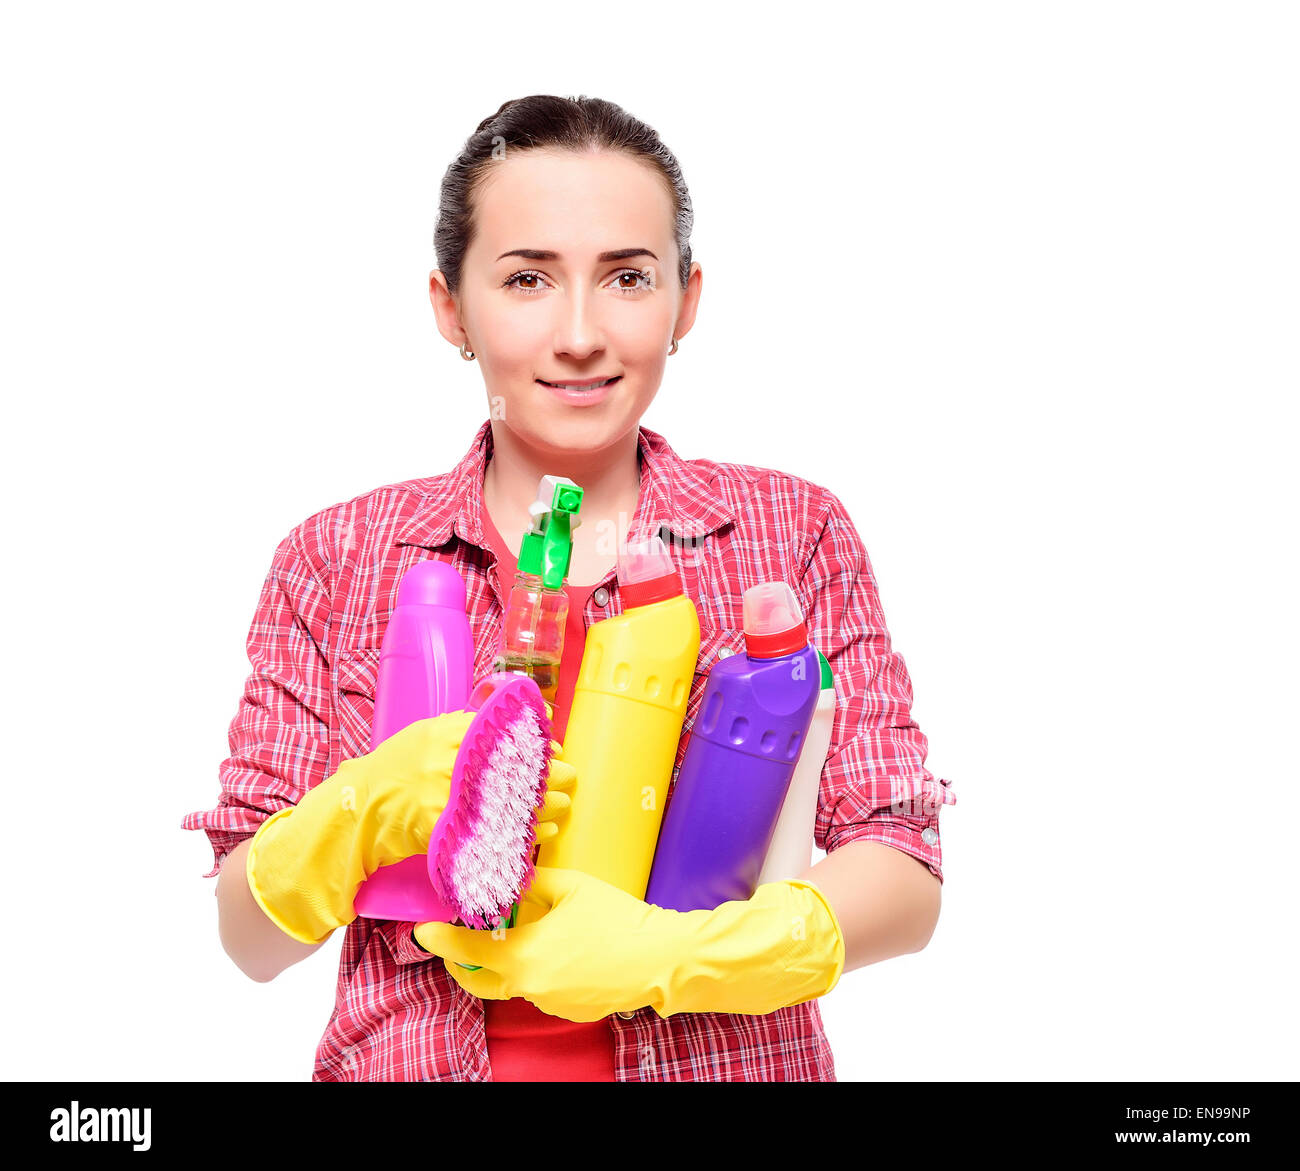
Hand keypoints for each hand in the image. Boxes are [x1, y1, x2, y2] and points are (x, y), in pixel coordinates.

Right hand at [245, 713, 573, 944]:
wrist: (355, 813)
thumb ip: (463, 730)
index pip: (501, 731)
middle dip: (547, 775)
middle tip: (569, 778)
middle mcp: (445, 760)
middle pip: (512, 766)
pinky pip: (492, 833)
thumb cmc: (393, 772)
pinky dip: (521, 835)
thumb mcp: (425, 736)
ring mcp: (442, 795)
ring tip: (562, 807)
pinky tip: (541, 834)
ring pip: (509, 801)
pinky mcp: (441, 829)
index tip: (554, 750)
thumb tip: (513, 726)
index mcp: (443, 733)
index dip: (533, 743)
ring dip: (542, 806)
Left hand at [412, 866, 845, 1022]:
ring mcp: (549, 1002)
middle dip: (462, 961)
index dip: (441, 940)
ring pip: (511, 983)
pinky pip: (539, 988)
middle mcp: (530, 986)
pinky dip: (533, 969)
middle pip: (480, 979)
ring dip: (503, 962)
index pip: (468, 951)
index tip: (420, 930)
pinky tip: (551, 948)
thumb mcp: (573, 888)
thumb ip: (536, 882)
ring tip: (509, 933)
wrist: (662, 959)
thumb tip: (515, 874)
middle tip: (455, 938)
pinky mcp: (569, 1008)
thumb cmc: (618, 919)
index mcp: (525, 956)